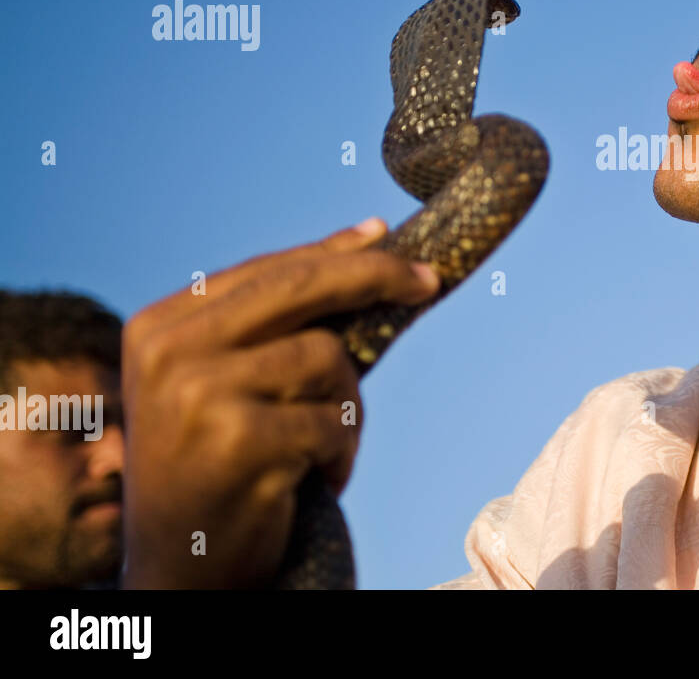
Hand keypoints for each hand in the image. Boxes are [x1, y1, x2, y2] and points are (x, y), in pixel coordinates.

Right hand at [120, 218, 440, 587]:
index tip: (389, 238)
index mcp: (161, 326)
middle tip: (429, 280)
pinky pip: (332, 422)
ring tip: (320, 449)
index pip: (266, 270)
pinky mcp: (236, 442)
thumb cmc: (219, 467)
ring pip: (328, 358)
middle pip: (301, 288)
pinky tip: (312, 481)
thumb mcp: (228, 380)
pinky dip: (341, 453)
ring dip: (347, 408)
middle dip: (375, 278)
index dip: (338, 252)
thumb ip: (281, 320)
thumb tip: (372, 237)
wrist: (183, 571)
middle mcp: (170, 352)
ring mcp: (198, 395)